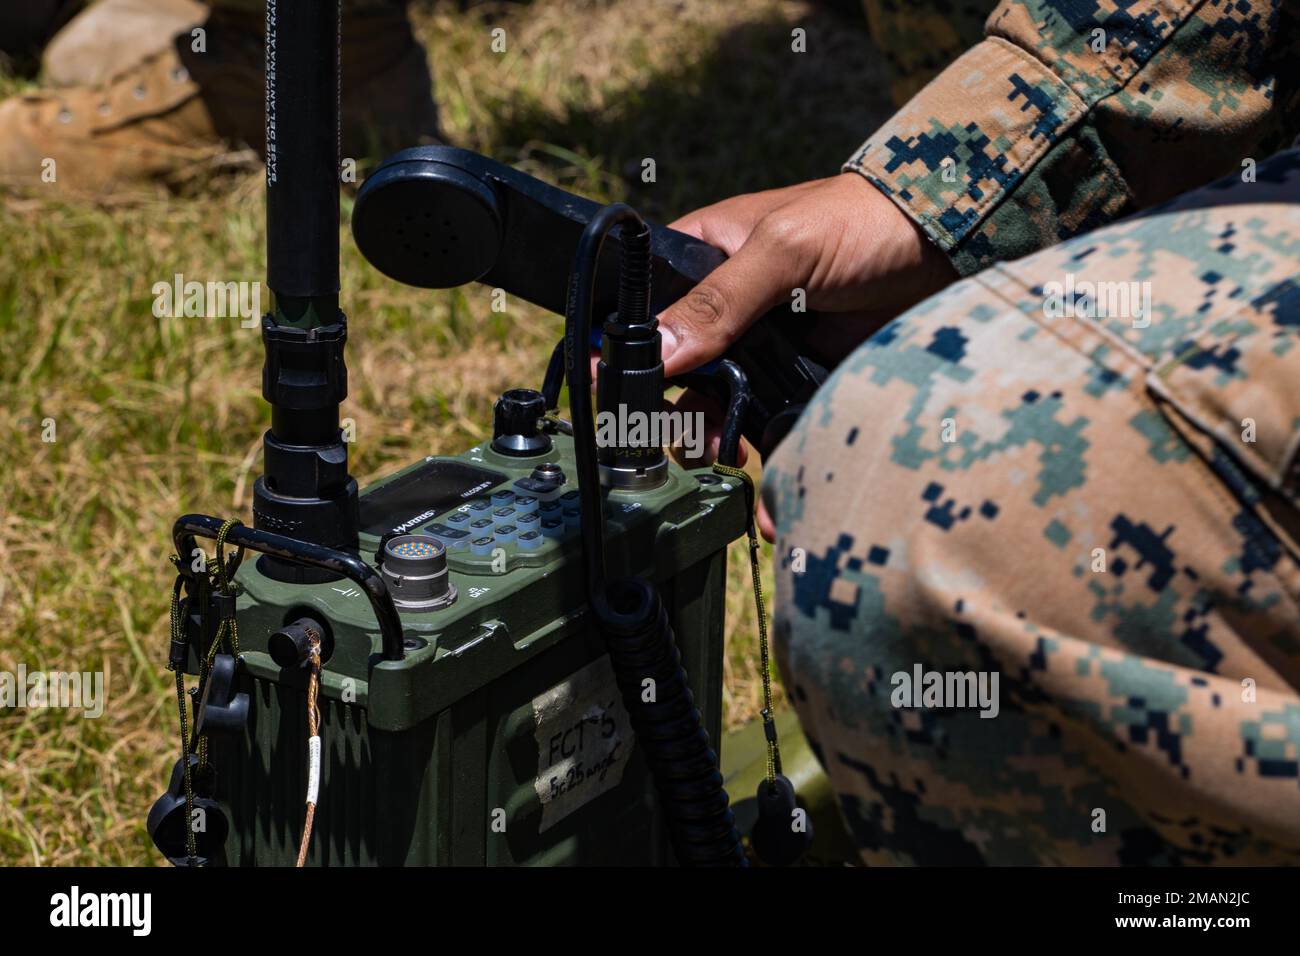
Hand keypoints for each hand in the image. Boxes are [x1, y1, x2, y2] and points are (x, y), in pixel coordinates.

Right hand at [658, 173, 956, 538]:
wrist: (953, 243)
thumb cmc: (862, 220)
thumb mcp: (785, 250)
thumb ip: (721, 300)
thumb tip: (661, 352)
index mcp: (705, 257)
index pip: (647, 308)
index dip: (629, 352)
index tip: (613, 396)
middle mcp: (728, 307)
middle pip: (679, 371)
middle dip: (672, 413)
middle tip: (675, 444)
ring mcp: (765, 347)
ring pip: (723, 405)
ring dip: (715, 440)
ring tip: (720, 463)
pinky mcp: (803, 379)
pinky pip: (773, 422)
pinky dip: (767, 451)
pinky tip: (767, 485)